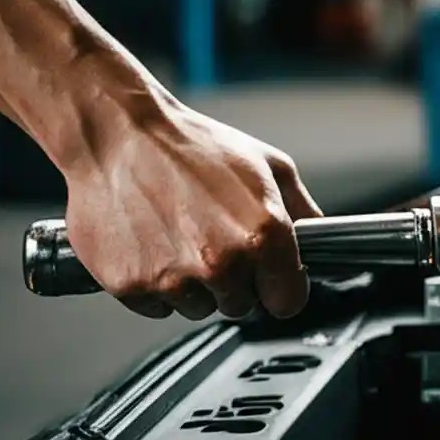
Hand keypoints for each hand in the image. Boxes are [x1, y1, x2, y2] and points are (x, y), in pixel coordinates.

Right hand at [61, 93, 321, 320]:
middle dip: (233, 280)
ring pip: (198, 308)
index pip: (288, 302)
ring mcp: (175, 278)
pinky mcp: (132, 286)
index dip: (280, 288)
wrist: (118, 132)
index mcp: (263, 236)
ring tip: (178, 235)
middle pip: (241, 306)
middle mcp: (221, 263)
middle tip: (211, 238)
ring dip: (192, 284)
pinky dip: (153, 284)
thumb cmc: (191, 145)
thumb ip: (302, 210)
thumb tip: (322, 239)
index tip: (270, 279)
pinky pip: (156, 307)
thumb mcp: (268, 165)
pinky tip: (151, 244)